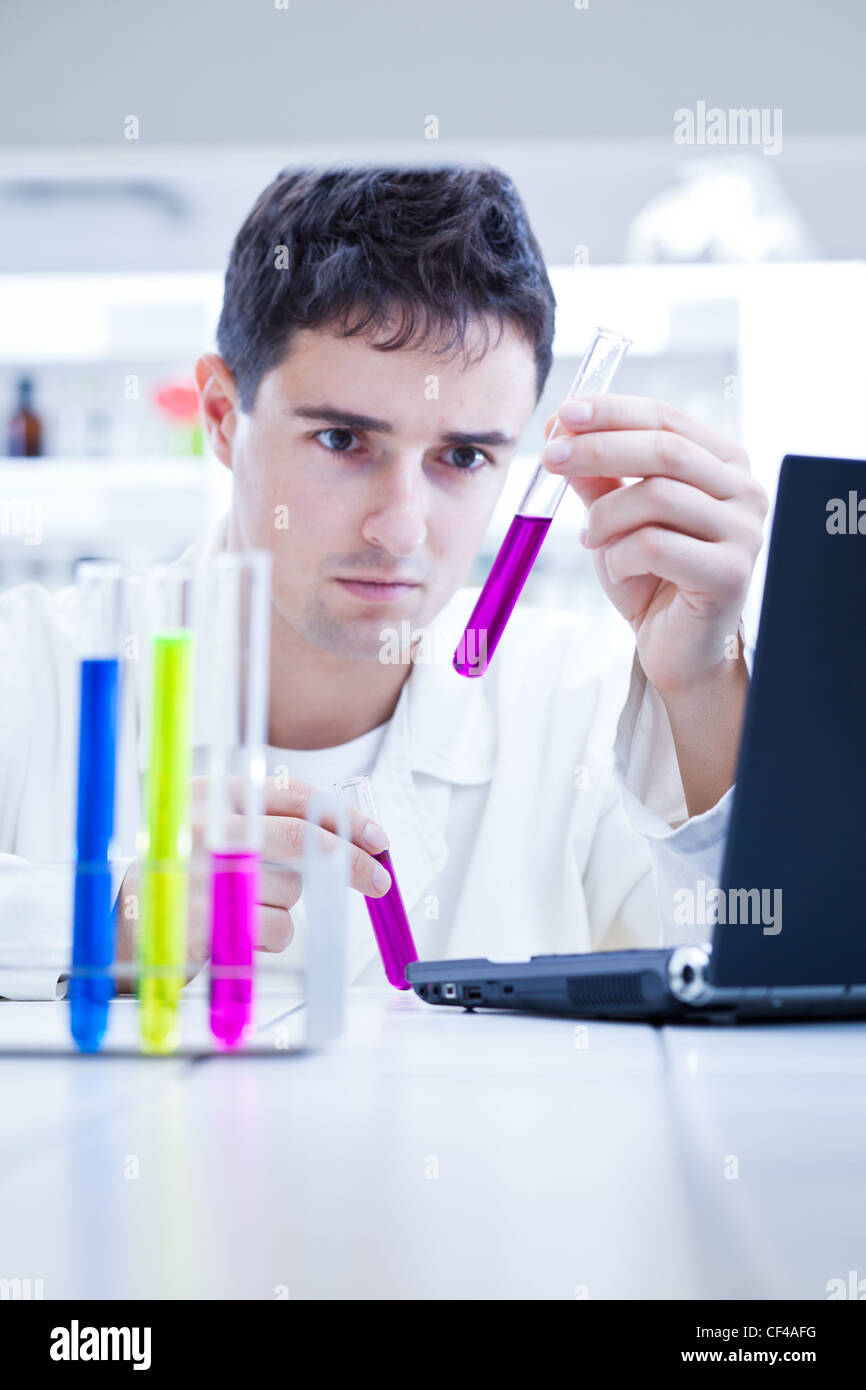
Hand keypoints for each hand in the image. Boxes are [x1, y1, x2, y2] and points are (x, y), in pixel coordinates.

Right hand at [115, 776, 390, 984]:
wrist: (125, 929)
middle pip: (304, 840)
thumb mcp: (217, 832)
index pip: (295, 796)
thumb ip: (271, 825)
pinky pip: (273, 929)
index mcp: (214, 794)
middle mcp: (206, 826)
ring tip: (244, 908)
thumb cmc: (186, 879)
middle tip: (380, 881)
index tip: (378, 839)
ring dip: (285, 907)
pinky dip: (269, 939)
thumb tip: (351, 838)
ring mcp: (202, 872)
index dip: (346, 817)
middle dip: (354, 863)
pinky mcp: (205, 919)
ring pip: (292, 891)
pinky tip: (237, 932)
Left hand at [541, 393, 768, 696]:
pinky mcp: (730, 573)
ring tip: (590, 541)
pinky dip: (619, 556)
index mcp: (724, 463)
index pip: (667, 419)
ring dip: (605, 517)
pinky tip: (618, 571)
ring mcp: (744, 531)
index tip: (562, 414)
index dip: (613, 411)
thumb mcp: (616, 518)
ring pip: (656, 496)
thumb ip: (598, 475)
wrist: (677, 649)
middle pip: (664, 449)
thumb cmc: (651, 578)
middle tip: (551, 459)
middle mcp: (744, 490)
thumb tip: (560, 430)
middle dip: (598, 448)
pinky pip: (655, 546)